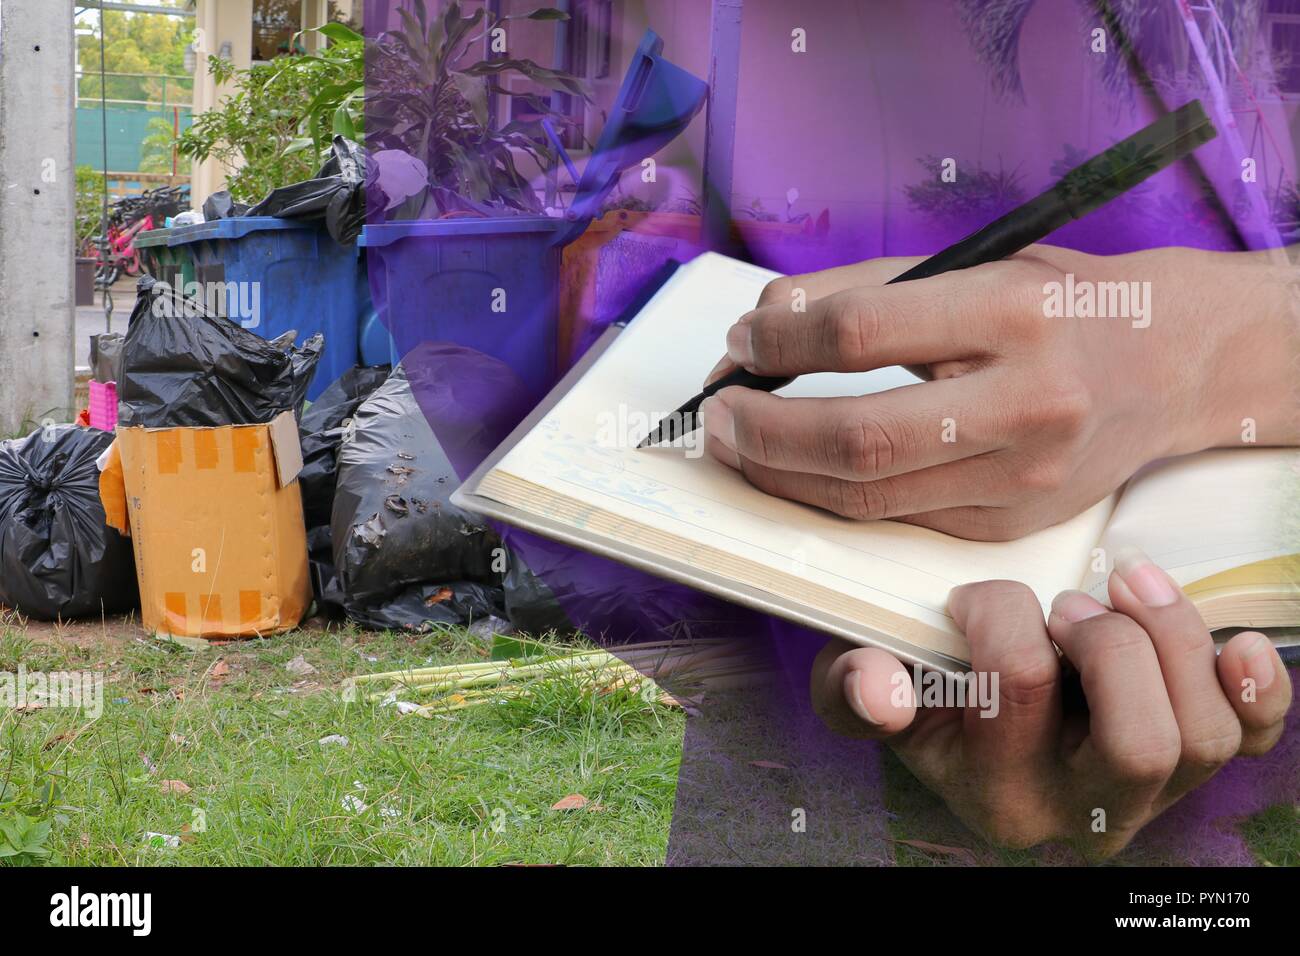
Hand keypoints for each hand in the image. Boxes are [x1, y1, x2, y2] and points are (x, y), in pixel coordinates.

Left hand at [702, 245, 1296, 539]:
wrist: (1172, 365)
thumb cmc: (1061, 303)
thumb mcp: (977, 265)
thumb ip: (865, 289)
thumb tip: (762, 324)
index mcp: (1013, 315)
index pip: (860, 334)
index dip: (778, 341)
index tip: (742, 341)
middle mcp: (1025, 404)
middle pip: (855, 438)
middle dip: (762, 431)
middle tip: (717, 413)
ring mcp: (1020, 479)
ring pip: (865, 498)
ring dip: (780, 474)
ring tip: (738, 445)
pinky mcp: (1009, 526)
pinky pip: (895, 520)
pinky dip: (830, 498)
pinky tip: (797, 472)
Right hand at [810, 550, 1292, 857]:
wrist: (965, 718)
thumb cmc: (917, 694)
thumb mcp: (861, 690)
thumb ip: (851, 687)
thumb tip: (878, 687)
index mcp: (997, 798)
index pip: (1018, 693)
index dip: (999, 614)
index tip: (967, 595)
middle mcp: (1083, 814)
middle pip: (1138, 740)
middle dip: (1108, 644)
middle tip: (1066, 604)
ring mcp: (1150, 797)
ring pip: (1205, 737)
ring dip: (1175, 641)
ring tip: (1123, 589)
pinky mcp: (1194, 768)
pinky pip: (1254, 740)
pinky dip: (1256, 690)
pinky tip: (1235, 644)